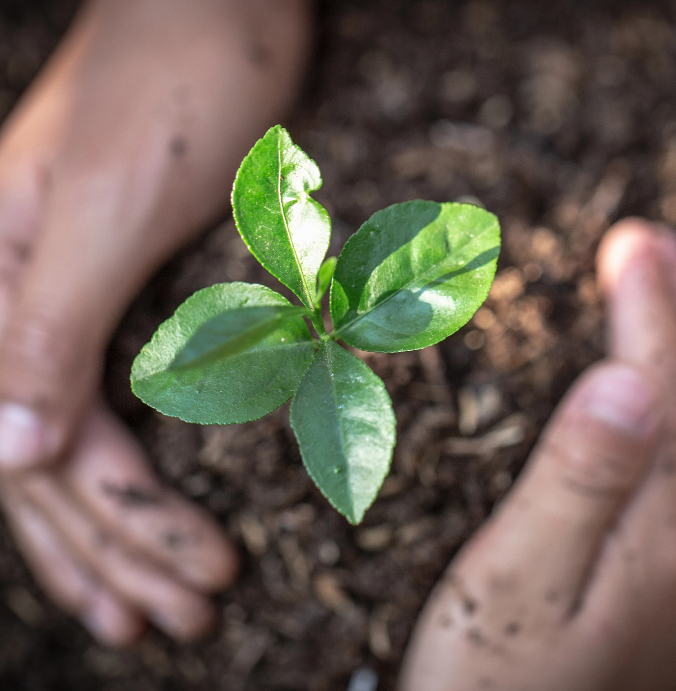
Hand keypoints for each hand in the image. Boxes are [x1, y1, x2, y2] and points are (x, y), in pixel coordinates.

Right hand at [0, 0, 309, 643]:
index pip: (50, 458)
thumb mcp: (104, 210)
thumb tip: (3, 459)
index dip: (121, 536)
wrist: (215, 20)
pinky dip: (140, 469)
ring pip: (84, 450)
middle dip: (125, 555)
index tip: (187, 591)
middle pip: (58, 473)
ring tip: (170, 602)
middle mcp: (16, 310)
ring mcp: (67, 304)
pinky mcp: (120, 294)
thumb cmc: (174, 93)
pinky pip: (116, 404)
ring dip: (129, 534)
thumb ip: (42, 328)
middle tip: (184, 623)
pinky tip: (153, 511)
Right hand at [400, 219, 675, 690]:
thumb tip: (620, 382)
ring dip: (673, 353)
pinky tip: (640, 390)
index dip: (649, 311)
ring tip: (659, 294)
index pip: (660, 390)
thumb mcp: (517, 583)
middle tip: (649, 247)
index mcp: (657, 532)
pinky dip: (660, 403)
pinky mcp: (656, 568)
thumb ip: (574, 485)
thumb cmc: (493, 676)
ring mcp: (675, 555)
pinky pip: (668, 460)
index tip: (627, 243)